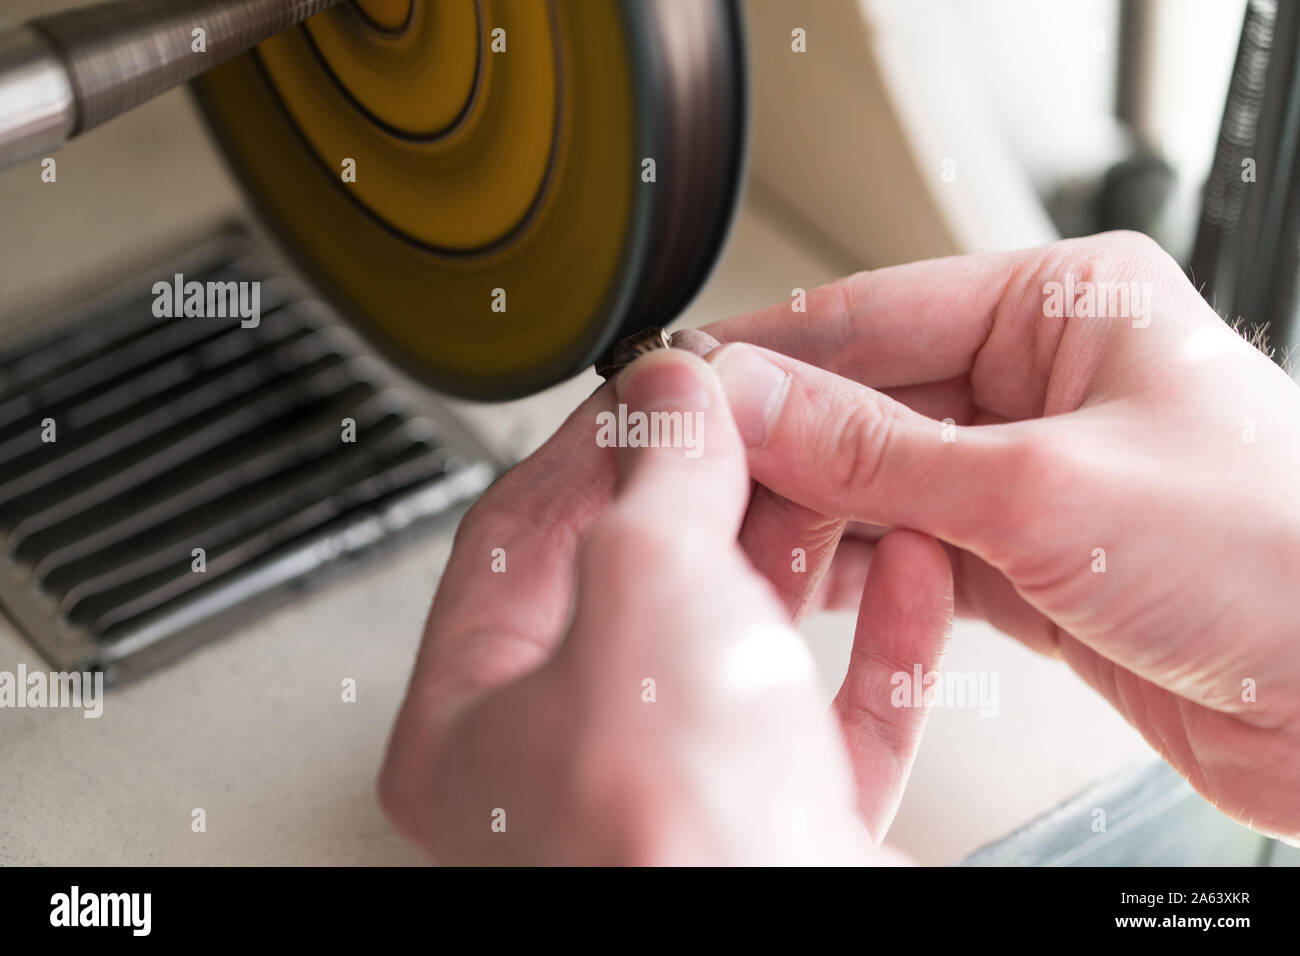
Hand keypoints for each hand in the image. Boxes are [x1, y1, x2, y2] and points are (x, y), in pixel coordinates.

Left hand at [380, 349, 952, 863]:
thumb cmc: (674, 836)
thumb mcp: (645, 588)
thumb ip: (658, 474)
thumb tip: (675, 396)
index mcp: (478, 723)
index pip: (520, 538)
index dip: (592, 441)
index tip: (655, 384)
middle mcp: (573, 770)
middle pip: (638, 585)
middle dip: (708, 489)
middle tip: (754, 419)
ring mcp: (685, 804)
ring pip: (741, 647)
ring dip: (797, 552)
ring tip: (834, 475)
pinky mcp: (786, 836)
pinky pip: (832, 717)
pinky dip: (876, 641)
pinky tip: (911, 572)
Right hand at [703, 231, 1299, 840]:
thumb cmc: (1282, 559)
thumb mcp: (1044, 487)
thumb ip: (878, 449)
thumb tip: (756, 400)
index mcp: (1067, 307)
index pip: (877, 314)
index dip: (772, 353)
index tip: (686, 384)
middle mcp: (1047, 381)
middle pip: (871, 401)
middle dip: (785, 444)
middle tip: (700, 475)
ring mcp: (1036, 473)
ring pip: (885, 479)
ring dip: (815, 511)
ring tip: (739, 534)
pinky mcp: (1033, 559)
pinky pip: (917, 547)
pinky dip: (864, 568)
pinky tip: (811, 579)